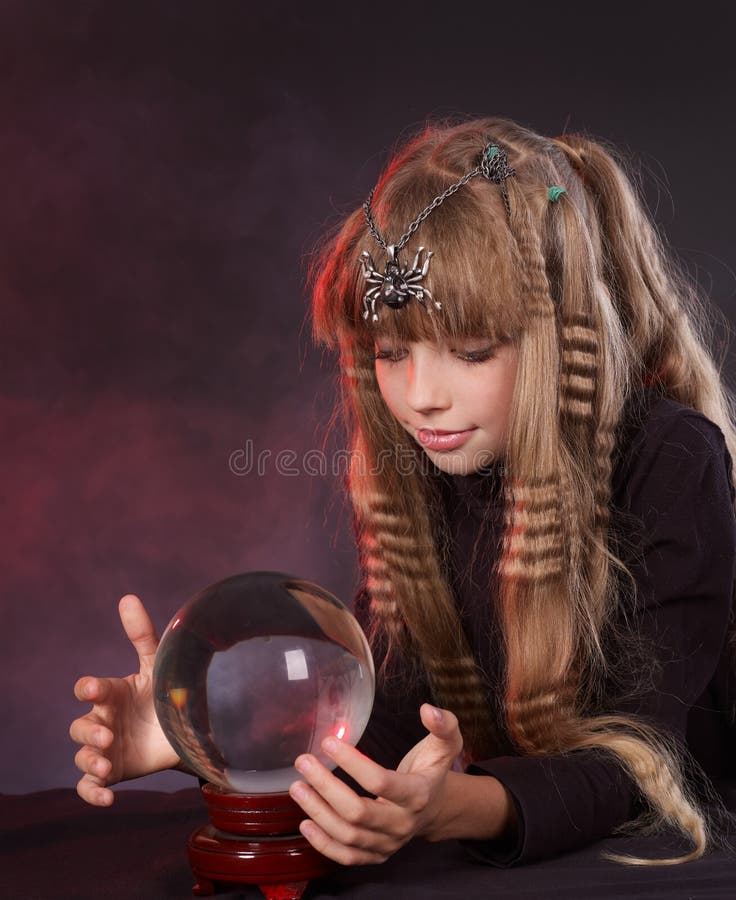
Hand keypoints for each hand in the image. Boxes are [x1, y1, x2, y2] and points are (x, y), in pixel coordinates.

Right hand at [69, 594, 180, 805]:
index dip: (88, 689)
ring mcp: (106, 749)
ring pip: (82, 757)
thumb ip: (142, 634)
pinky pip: (89, 787)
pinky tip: (108, 799)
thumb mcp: (157, 664)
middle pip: (80, 727)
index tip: (94, 689)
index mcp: (112, 693)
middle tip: (108, 736)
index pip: (89, 690)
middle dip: (90, 732)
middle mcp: (104, 720)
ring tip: (107, 764)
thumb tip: (127, 597)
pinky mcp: (113, 773)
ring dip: (90, 761)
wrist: (187, 727)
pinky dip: (93, 794)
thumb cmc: (165, 691)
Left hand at [288, 703, 465, 864]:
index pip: (380, 782)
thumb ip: (443, 726)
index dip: (352, 763)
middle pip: (358, 812)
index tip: (328, 742)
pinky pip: (347, 857)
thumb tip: (428, 709)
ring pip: (348, 836)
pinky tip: (305, 823)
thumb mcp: (444, 745)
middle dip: (326, 787)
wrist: (435, 808)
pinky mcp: (375, 855)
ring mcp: (388, 843)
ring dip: (318, 813)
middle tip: (304, 762)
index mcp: (417, 795)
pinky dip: (323, 844)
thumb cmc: (431, 771)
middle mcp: (402, 824)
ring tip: (297, 787)